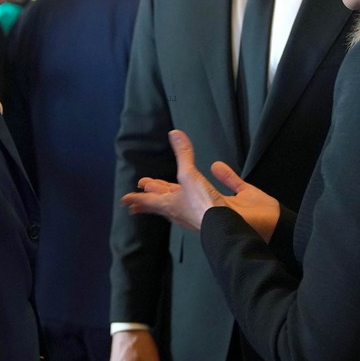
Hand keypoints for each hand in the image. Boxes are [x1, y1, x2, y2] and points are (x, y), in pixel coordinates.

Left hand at [121, 130, 279, 240]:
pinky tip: (218, 166)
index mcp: (173, 206)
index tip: (125, 200)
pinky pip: (218, 189)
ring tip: (169, 188)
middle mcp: (186, 210)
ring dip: (175, 195)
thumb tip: (174, 134)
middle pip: (165, 202)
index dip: (138, 199)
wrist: (234, 227)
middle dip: (154, 195)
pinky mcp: (225, 205)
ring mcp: (204, 211)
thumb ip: (183, 156)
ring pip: (185, 202)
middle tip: (143, 189)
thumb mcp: (190, 177)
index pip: (150, 201)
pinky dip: (218, 176)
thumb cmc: (206, 207)